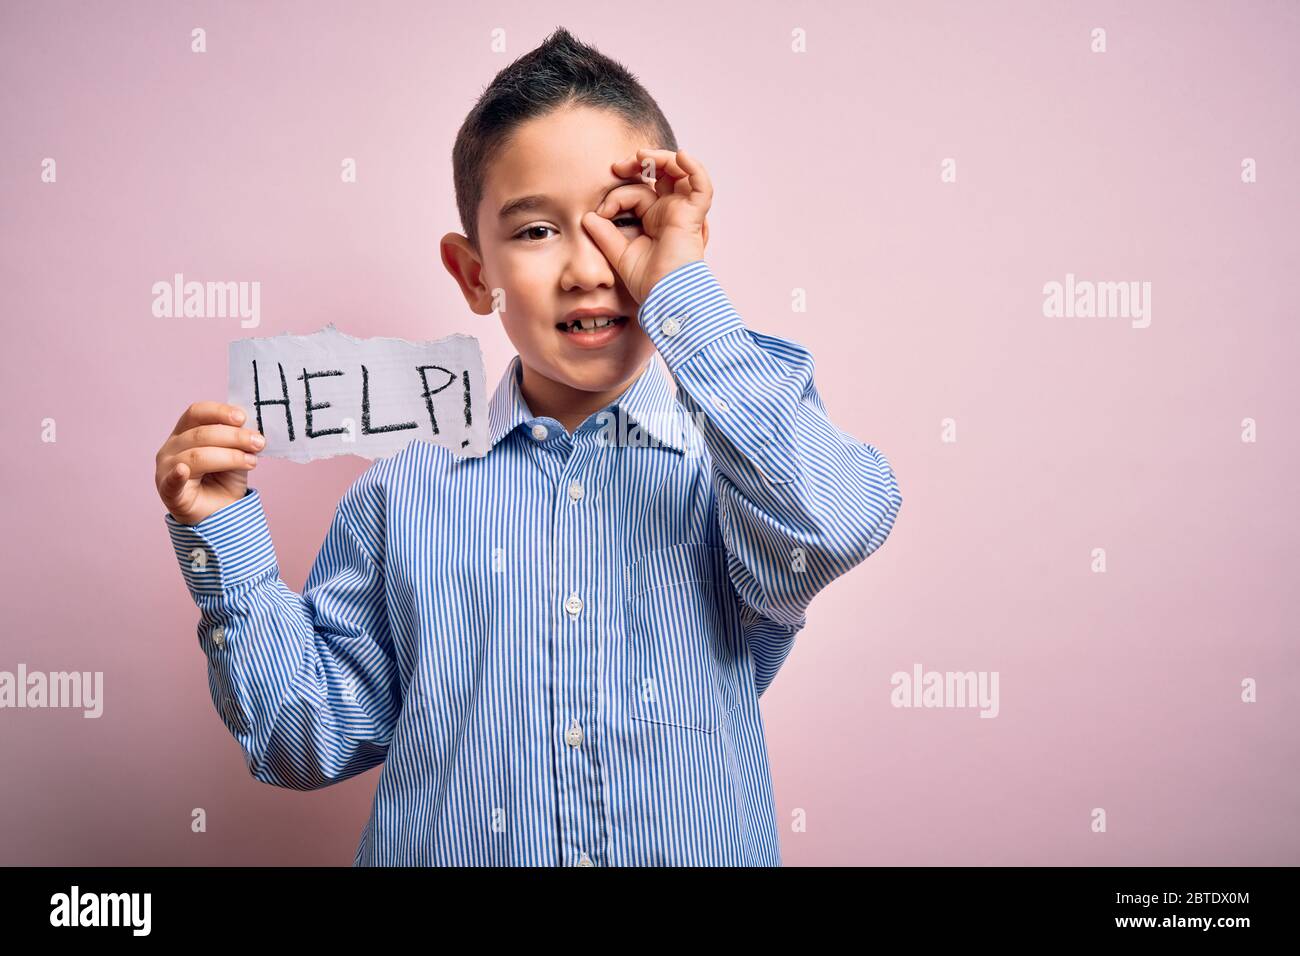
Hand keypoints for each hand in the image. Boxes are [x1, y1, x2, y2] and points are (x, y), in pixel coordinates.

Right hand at [155, 402, 263, 524]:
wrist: (221, 514)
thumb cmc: (224, 480)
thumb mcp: (236, 455)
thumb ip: (239, 441)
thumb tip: (254, 430)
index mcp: (184, 433)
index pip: (197, 413)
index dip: (219, 412)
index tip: (243, 418)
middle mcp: (171, 448)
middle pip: (201, 434)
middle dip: (234, 437)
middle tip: (258, 443)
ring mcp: (166, 470)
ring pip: (197, 456)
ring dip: (230, 457)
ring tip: (252, 462)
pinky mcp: (169, 493)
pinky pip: (170, 483)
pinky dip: (176, 476)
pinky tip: (183, 470)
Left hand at [581, 147, 711, 303]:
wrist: (665, 297)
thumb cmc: (648, 283)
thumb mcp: (618, 254)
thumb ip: (604, 234)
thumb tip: (587, 217)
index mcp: (654, 220)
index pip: (636, 193)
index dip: (616, 196)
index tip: (601, 212)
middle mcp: (669, 212)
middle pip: (661, 175)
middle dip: (640, 164)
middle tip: (619, 166)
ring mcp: (683, 212)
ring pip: (679, 173)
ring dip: (661, 159)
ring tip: (642, 157)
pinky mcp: (693, 216)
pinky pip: (702, 186)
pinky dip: (695, 168)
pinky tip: (680, 156)